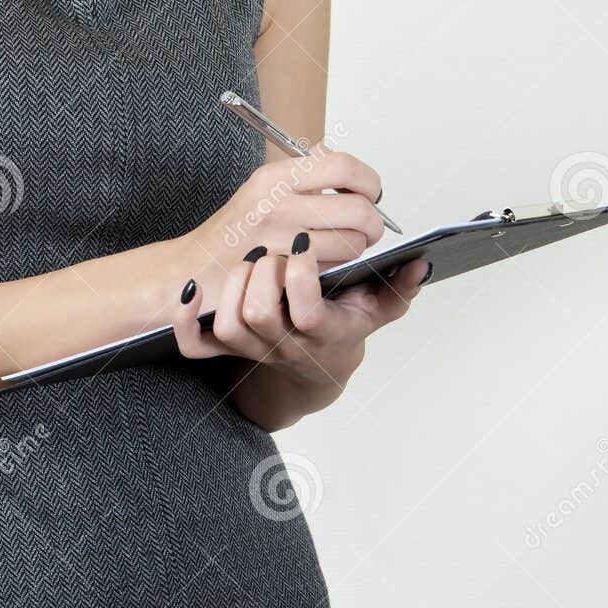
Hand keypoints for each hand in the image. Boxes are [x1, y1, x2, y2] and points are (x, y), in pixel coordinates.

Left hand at [171, 231, 431, 404]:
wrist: (315, 364)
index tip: (305, 243)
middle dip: (266, 272)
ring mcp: (252, 348)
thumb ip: (399, 287)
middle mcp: (283, 344)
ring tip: (254, 260)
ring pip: (229, 322)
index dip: (300, 276)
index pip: (305, 311)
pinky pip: (196, 345)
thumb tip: (420, 264)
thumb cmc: (343, 325)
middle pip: (259, 312)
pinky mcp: (227, 350)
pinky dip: (186, 320)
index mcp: (321, 332)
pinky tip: (190, 292)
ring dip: (236, 282)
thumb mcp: (377, 308)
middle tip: (277, 248)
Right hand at [178, 147, 387, 313]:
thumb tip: (333, 152)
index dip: (369, 181)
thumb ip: (303, 171)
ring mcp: (280, 242)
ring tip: (342, 246)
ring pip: (352, 244)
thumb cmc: (233, 231)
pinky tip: (323, 264)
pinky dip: (338, 268)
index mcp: (274, 177)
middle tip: (368, 227)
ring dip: (357, 248)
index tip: (371, 192)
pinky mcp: (284, 275)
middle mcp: (276, 206)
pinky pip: (333, 269)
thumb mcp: (262, 188)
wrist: (193, 270)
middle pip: (358, 210)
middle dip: (373, 223)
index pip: (342, 167)